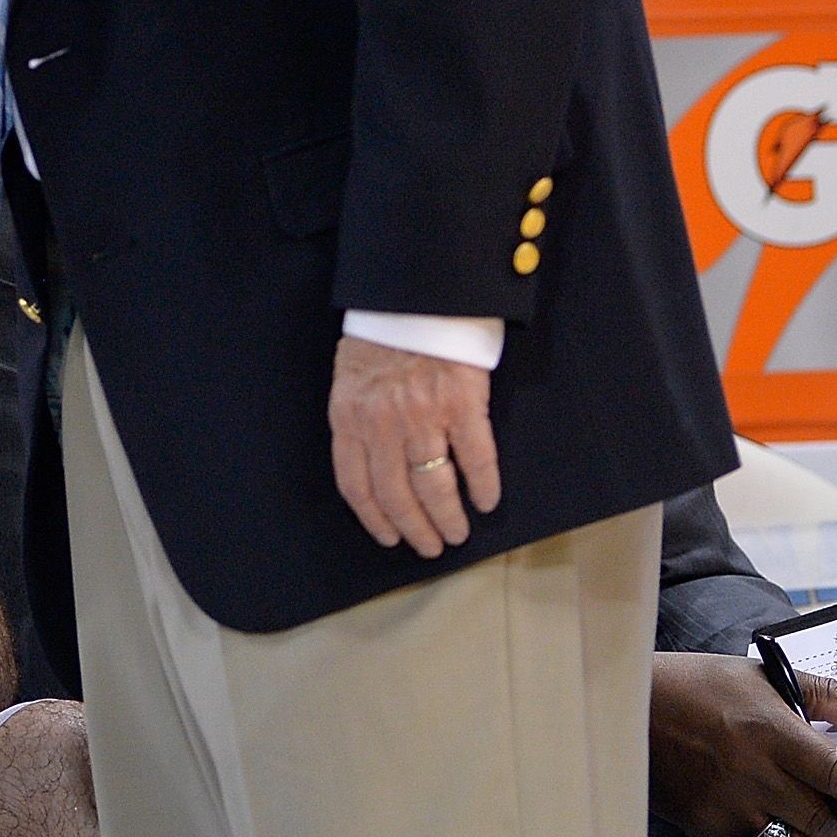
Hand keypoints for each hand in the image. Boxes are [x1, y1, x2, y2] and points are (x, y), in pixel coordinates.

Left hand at [326, 335, 499, 554]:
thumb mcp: (350, 376)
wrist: (416, 290)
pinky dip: (483, 485)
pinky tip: (486, 500)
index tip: (389, 537)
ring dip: (447, 517)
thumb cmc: (382, 333)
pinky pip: (475, 457)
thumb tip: (369, 462)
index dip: (374, 518)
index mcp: (350, 416)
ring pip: (434, 484)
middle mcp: (382, 422)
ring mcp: (422, 414)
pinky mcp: (462, 402)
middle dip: (414, 528)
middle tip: (430, 546)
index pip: (357, 484)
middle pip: (397, 494)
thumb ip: (357, 418)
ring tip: (456, 533)